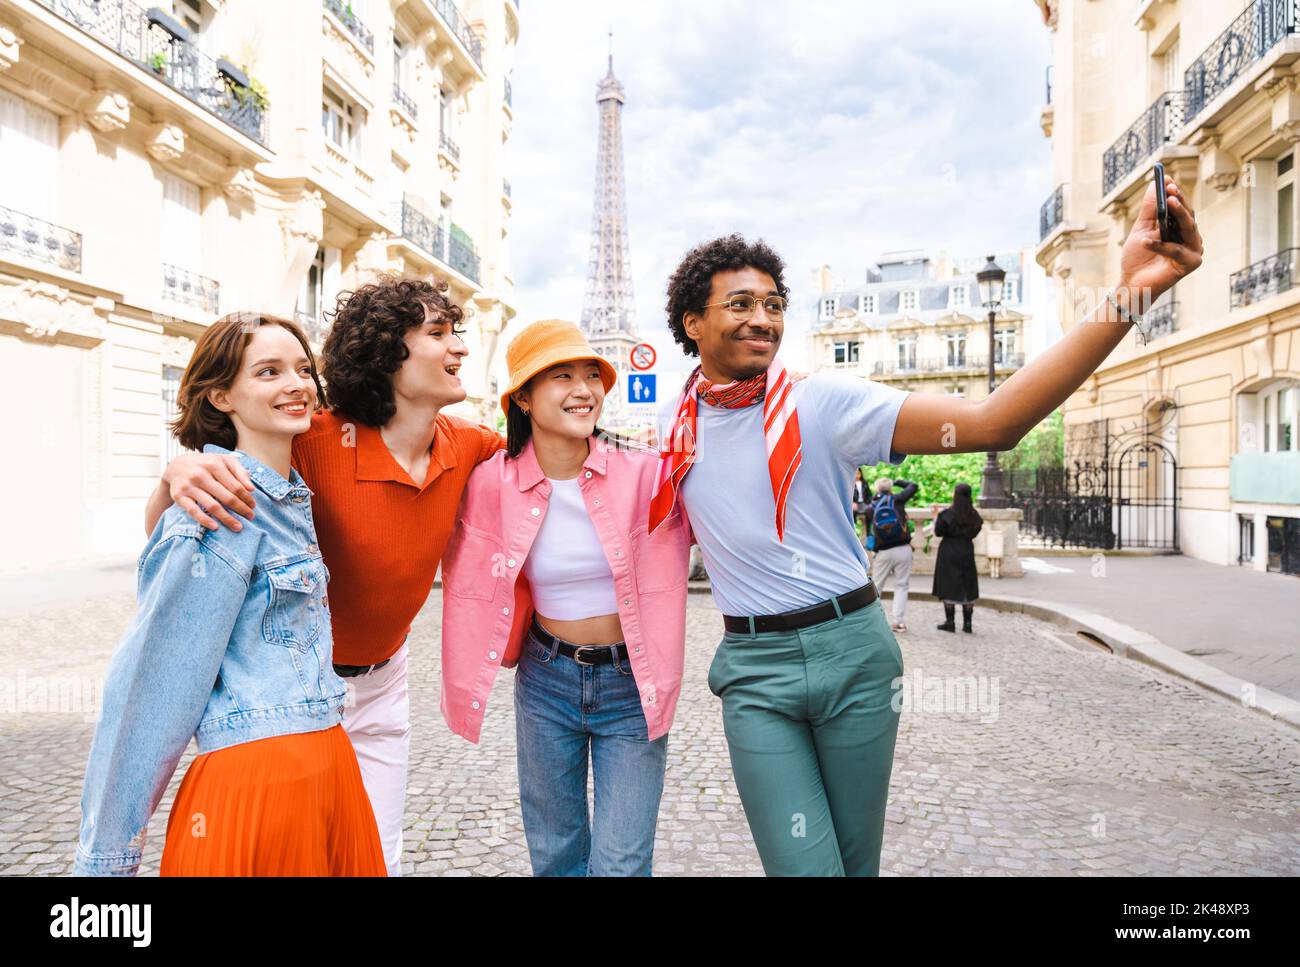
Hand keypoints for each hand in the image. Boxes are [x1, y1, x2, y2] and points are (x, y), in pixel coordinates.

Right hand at [164, 451, 255, 530]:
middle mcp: (200, 474)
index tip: (253, 506)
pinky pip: (193, 511)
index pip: (235, 486)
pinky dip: (204, 520)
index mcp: (214, 464)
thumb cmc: (207, 464)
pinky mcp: (179, 496)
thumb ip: (240, 472)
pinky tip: (216, 527)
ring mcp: (189, 486)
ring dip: (227, 518)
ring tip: (238, 527)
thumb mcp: (224, 461)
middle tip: (250, 517)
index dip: (246, 497)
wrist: (177, 465)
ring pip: (212, 506)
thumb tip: (252, 489)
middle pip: (226, 497)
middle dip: (241, 509)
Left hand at [1117, 175, 1203, 306]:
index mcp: (1179, 226)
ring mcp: (1193, 249)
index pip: (1180, 206)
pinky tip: (1144, 240)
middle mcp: (1190, 236)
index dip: (1175, 192)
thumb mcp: (1141, 229)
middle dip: (1179, 200)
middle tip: (1170, 188)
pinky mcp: (1191, 263)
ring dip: (1177, 214)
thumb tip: (1156, 183)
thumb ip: (1150, 208)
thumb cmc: (1138, 257)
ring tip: (1167, 202)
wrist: (1132, 284)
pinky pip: (1176, 250)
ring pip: (1188, 228)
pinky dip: (1160, 245)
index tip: (1167, 179)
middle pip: (1187, 215)